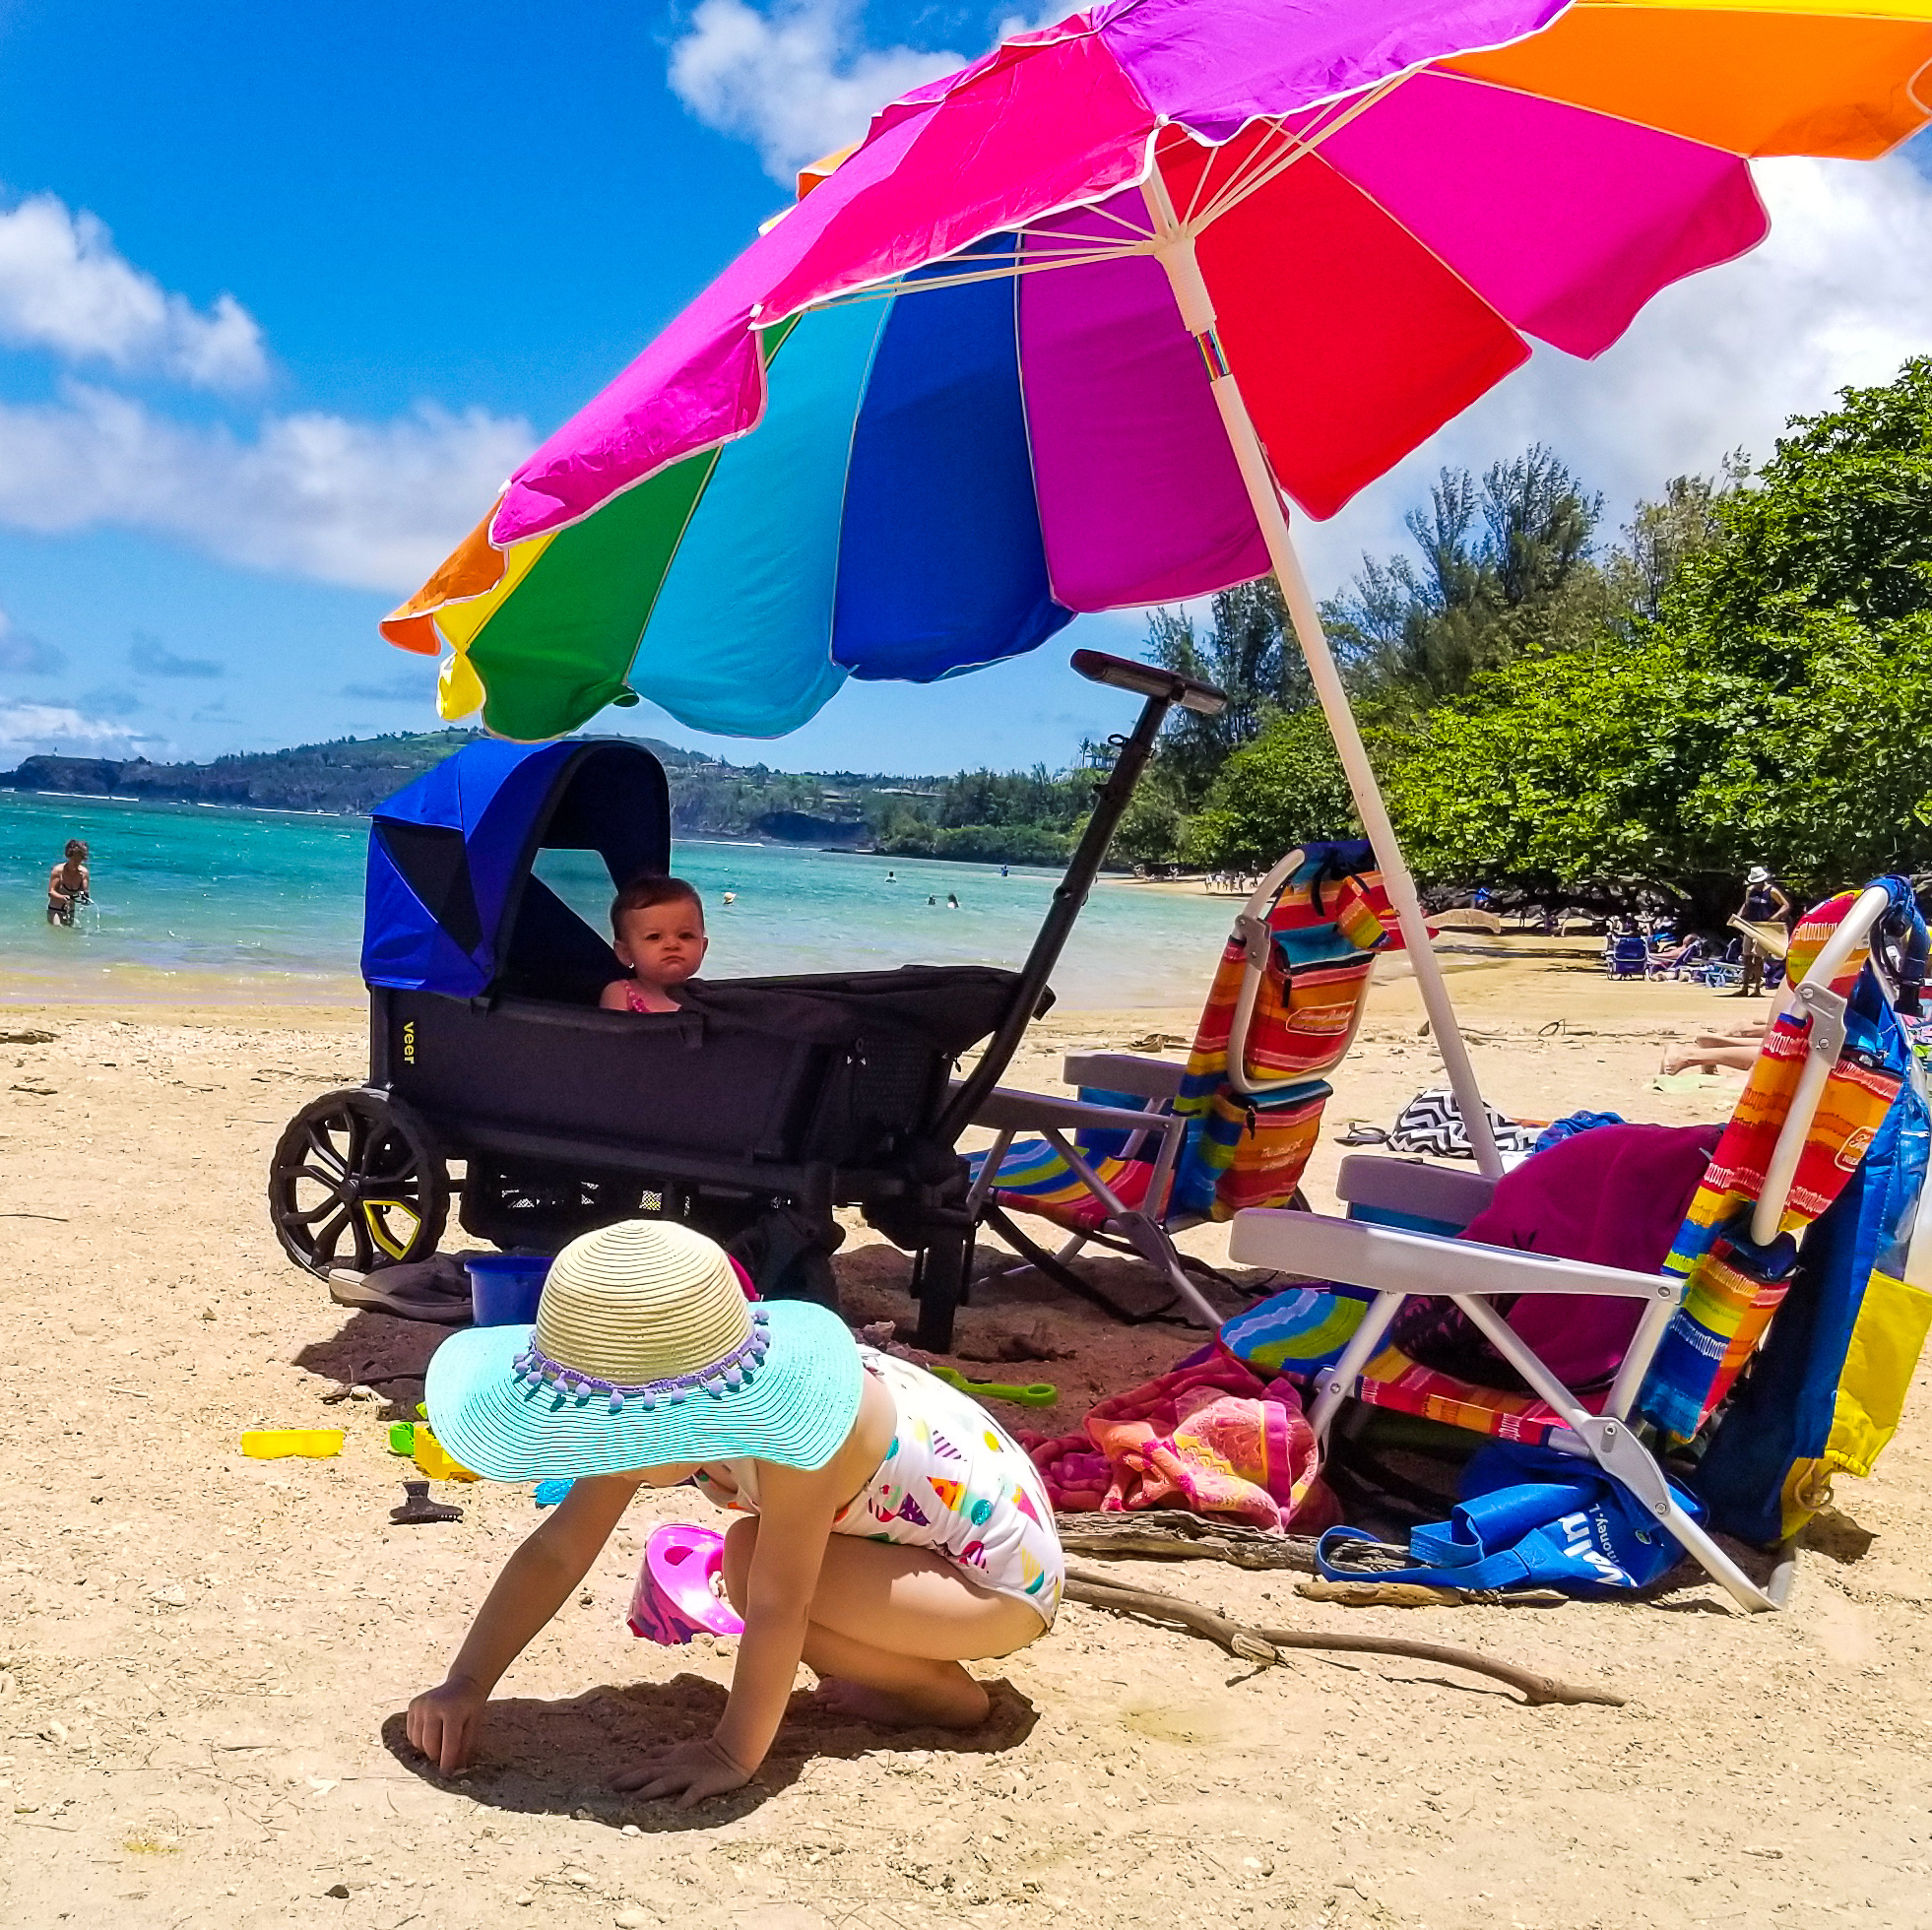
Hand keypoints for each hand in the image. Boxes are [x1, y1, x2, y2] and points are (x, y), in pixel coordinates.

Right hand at [406, 1675, 485, 1773]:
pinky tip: (431, 1734)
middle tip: (444, 1759)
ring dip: (427, 1749)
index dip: (447, 1762)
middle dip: (436, 1757)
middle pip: (429, 1745)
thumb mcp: (474, 1724)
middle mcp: (432, 1706)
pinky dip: (419, 1740)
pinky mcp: (413, 1705)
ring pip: (417, 1741)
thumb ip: (465, 1746)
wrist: (464, 1682)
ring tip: (439, 1744)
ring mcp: (420, 1705)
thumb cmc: (471, 1705)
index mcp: (452, 1710)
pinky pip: (411, 1733)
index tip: (447, 1774)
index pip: (448, 1743)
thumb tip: (456, 1770)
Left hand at [612, 1734, 751, 1807]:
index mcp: (670, 1761)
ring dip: (652, 1790)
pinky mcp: (705, 1784)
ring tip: (637, 1798)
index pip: (644, 1765)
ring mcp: (690, 1776)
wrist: (735, 1750)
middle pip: (649, 1773)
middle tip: (610, 1785)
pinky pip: (695, 1793)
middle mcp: (676, 1768)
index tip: (607, 1778)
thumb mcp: (681, 1750)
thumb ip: (664, 1752)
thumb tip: (647, 1753)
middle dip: (630, 1779)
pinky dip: (687, 1799)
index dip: (626, 1770)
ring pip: (667, 1782)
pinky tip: (679, 1808)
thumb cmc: (707, 1752)